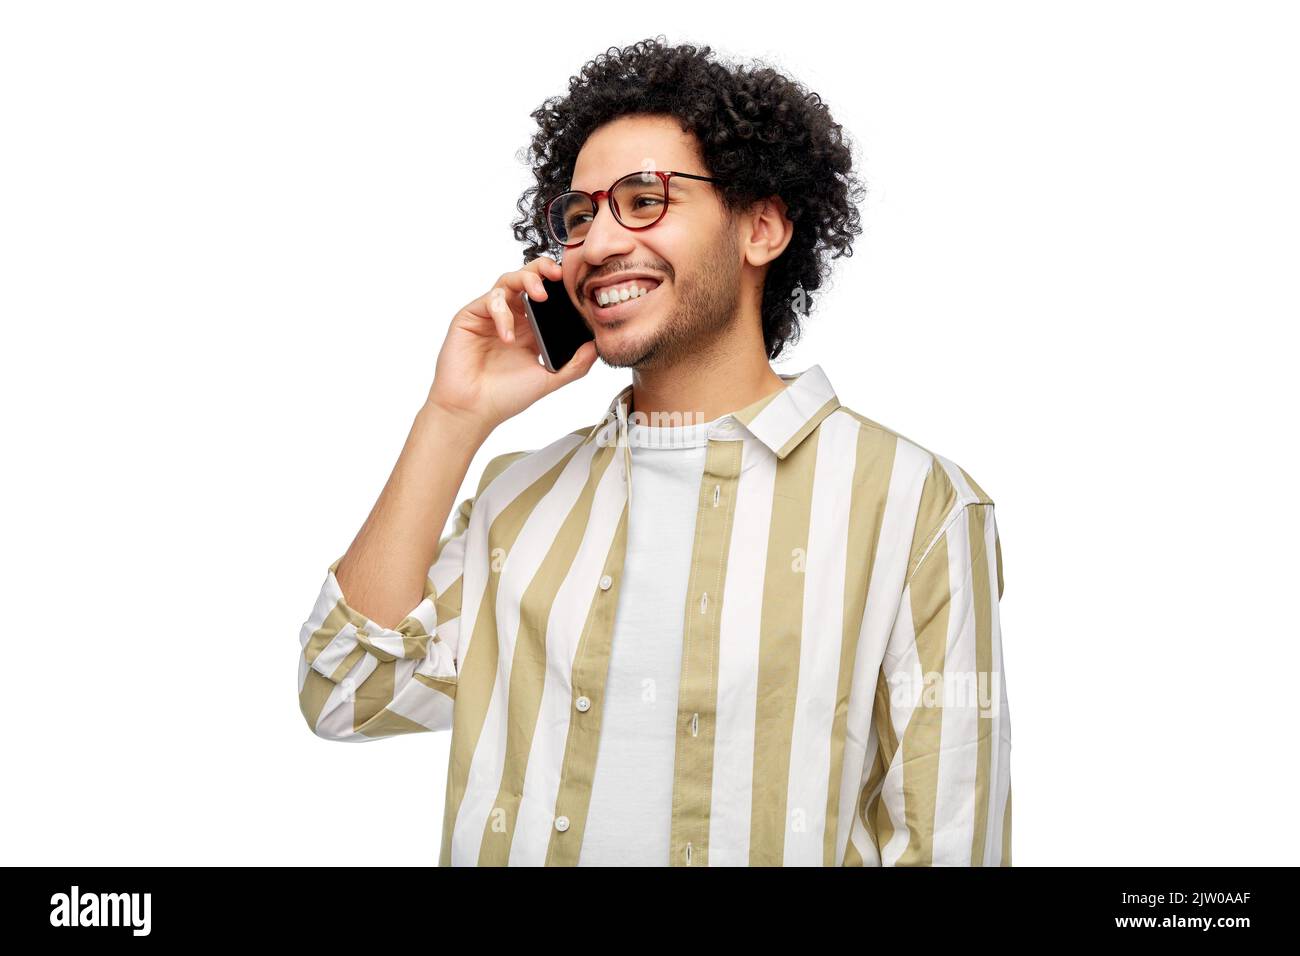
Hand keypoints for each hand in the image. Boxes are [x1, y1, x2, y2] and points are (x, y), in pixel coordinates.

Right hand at [425, 256, 597, 431]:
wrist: (473, 410)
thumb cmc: (505, 396)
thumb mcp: (548, 379)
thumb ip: (575, 364)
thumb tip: (597, 345)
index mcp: (531, 328)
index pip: (547, 295)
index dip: (560, 286)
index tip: (577, 284)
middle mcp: (511, 317)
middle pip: (527, 278)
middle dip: (543, 269)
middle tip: (559, 274)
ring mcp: (490, 315)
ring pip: (508, 280)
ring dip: (526, 281)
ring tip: (540, 295)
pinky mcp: (470, 317)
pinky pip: (490, 300)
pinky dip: (502, 313)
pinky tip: (508, 337)